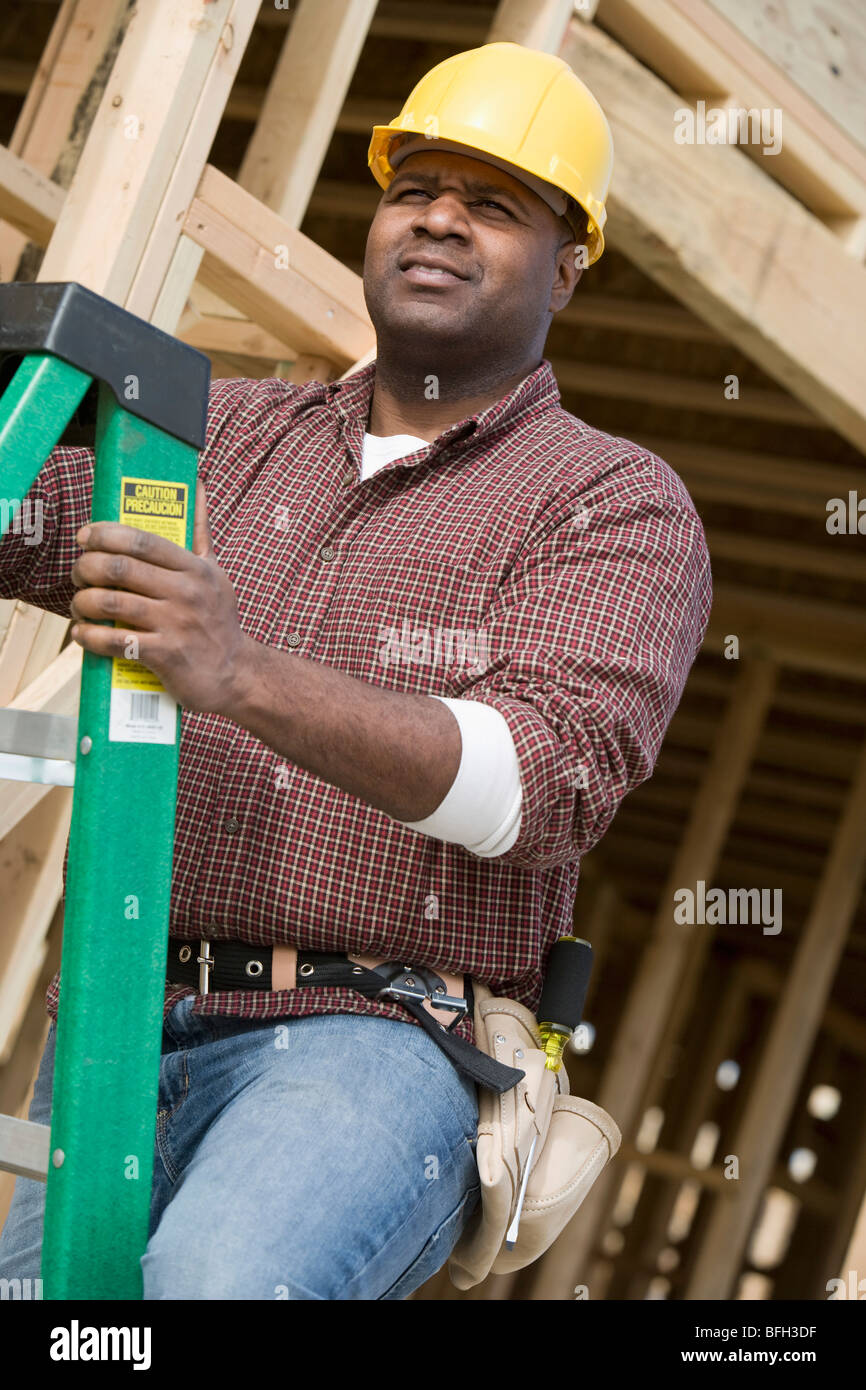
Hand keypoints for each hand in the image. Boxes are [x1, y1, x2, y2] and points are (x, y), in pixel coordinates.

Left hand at [69, 479, 253, 715]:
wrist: (237, 673)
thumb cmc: (219, 620)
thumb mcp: (216, 573)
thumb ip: (201, 532)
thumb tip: (197, 486)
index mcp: (195, 569)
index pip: (142, 540)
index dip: (105, 534)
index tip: (85, 537)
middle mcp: (186, 593)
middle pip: (120, 568)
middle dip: (86, 568)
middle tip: (79, 574)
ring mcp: (176, 624)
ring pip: (112, 603)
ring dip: (83, 602)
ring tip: (78, 605)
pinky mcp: (166, 655)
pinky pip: (116, 641)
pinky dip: (90, 637)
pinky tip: (82, 634)